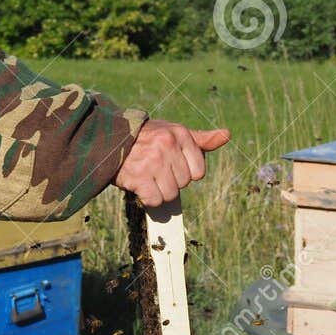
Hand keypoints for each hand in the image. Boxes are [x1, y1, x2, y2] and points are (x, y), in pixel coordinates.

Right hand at [113, 120, 230, 206]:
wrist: (108, 141)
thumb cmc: (146, 138)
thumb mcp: (174, 133)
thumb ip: (201, 139)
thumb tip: (227, 135)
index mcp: (179, 134)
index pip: (198, 171)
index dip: (185, 172)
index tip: (170, 164)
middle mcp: (167, 145)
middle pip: (183, 184)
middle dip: (170, 181)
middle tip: (154, 169)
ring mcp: (153, 161)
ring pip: (171, 195)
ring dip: (159, 191)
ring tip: (147, 177)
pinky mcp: (139, 177)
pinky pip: (155, 201)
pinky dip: (147, 199)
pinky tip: (139, 185)